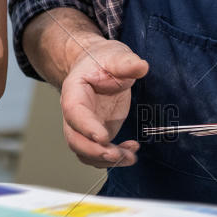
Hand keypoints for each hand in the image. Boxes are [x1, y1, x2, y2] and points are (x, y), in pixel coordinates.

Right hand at [59, 40, 148, 166]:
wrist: (97, 65)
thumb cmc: (102, 61)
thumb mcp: (114, 56)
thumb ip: (125, 62)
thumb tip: (141, 67)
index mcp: (74, 92)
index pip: (74, 112)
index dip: (86, 127)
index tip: (103, 137)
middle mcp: (74, 114)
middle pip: (74, 139)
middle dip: (94, 152)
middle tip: (116, 154)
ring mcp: (85, 126)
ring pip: (85, 152)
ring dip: (106, 160)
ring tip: (130, 156)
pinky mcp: (97, 134)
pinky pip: (98, 153)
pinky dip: (113, 158)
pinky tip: (131, 152)